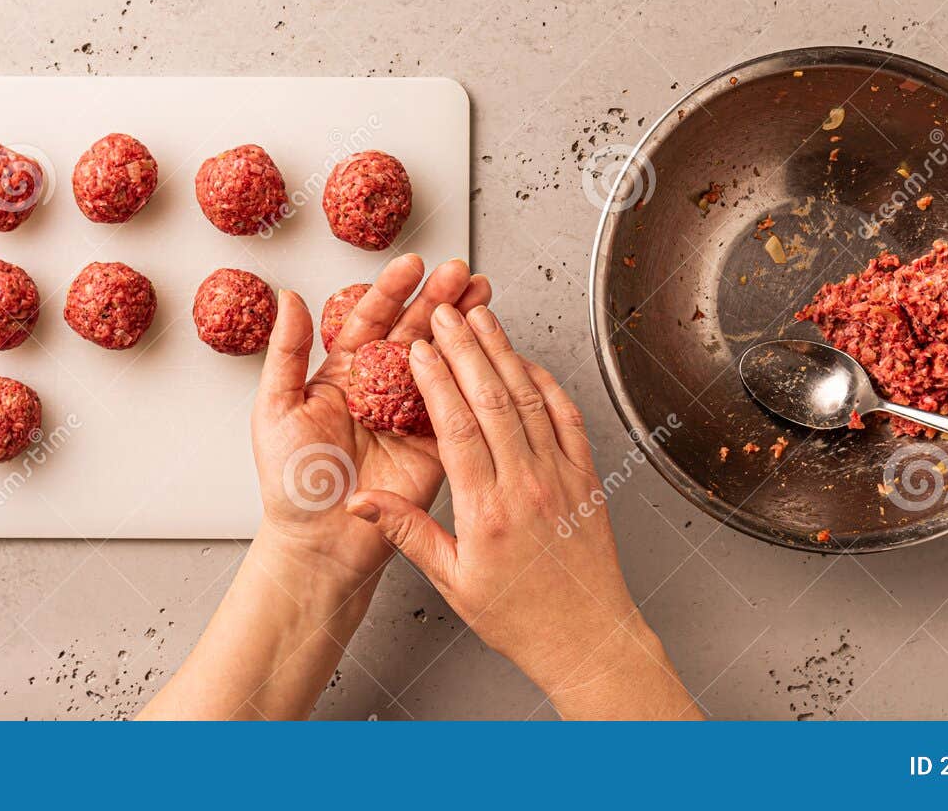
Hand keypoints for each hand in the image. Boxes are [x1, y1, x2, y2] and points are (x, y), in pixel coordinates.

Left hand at [252, 255, 490, 586]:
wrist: (319, 544)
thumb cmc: (290, 483)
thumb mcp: (276, 408)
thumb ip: (286, 352)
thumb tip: (288, 298)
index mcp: (343, 375)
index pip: (371, 320)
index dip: (392, 291)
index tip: (412, 265)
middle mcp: (380, 389)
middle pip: (414, 332)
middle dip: (438, 300)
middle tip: (460, 272)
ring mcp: (410, 415)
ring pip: (440, 361)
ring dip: (462, 328)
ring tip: (482, 295)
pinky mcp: (436, 445)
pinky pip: (457, 406)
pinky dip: (474, 377)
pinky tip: (489, 349)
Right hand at [345, 303, 701, 719]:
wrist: (586, 636)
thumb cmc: (519, 615)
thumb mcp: (452, 580)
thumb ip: (407, 532)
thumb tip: (360, 502)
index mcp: (487, 510)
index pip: (456, 427)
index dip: (436, 380)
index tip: (419, 349)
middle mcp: (528, 485)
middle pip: (492, 399)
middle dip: (466, 349)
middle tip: (445, 312)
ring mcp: (562, 476)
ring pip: (529, 399)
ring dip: (504, 353)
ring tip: (481, 319)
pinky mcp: (586, 475)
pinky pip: (566, 417)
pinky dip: (545, 383)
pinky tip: (526, 362)